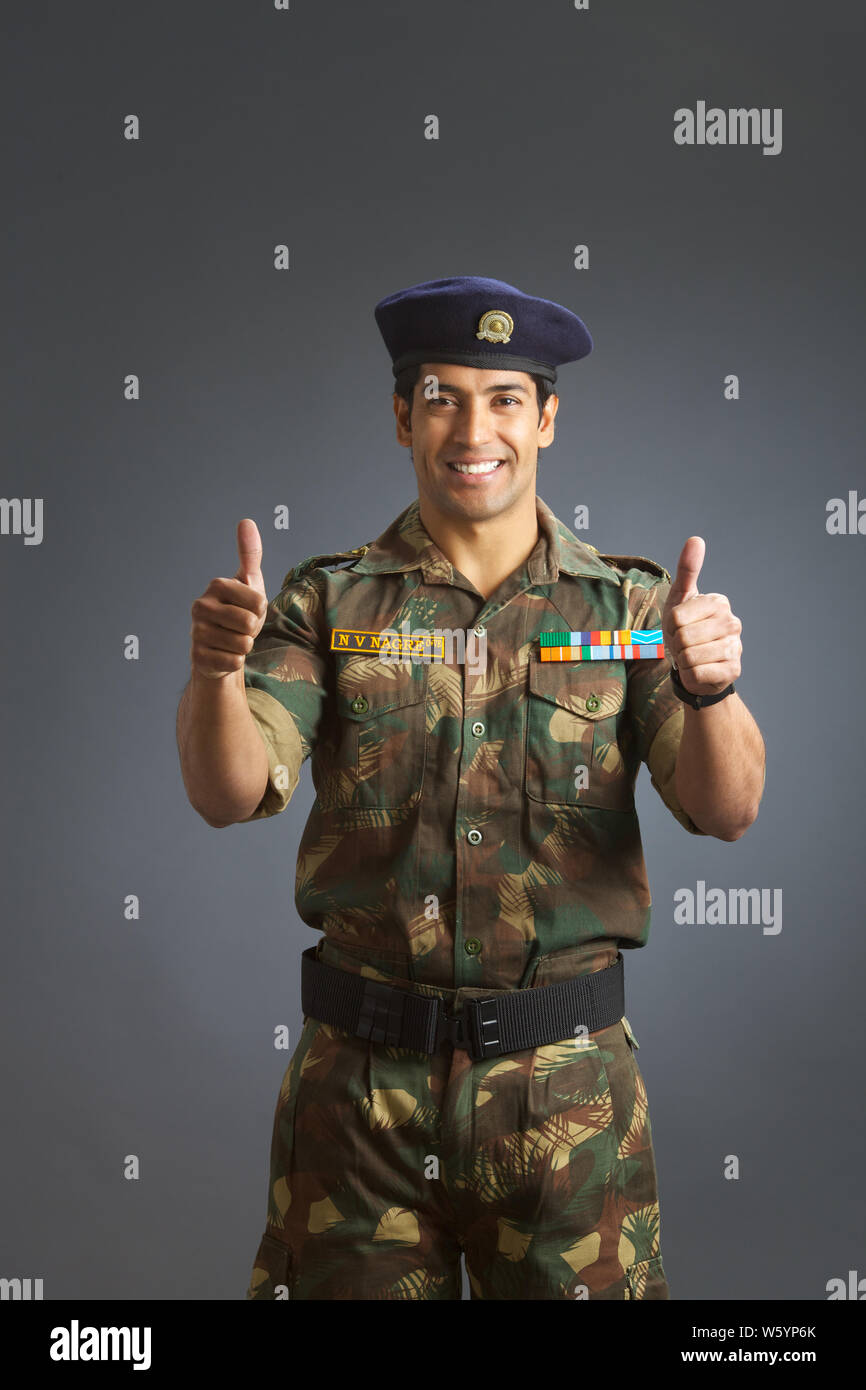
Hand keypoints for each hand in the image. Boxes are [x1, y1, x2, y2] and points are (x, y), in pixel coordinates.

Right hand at [189, 519, 268, 678]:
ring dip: (244, 646)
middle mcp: (201, 607)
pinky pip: (234, 662)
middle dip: (253, 630)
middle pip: (250, 624)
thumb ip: (250, 553)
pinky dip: (235, 661)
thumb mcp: (249, 582)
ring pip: (243, 645)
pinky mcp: (198, 657)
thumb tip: (246, 521)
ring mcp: (197, 633)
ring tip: (232, 639)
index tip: (248, 609)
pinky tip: (224, 654)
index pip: (259, 602)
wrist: (220, 647)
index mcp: (216, 586)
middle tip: (240, 627)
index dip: (260, 610)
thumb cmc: (238, 611)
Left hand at [661, 536, 741, 696]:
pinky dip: (691, 675)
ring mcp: (735, 647)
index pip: (676, 616)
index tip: (679, 627)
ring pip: (689, 656)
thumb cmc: (686, 629)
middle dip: (676, 645)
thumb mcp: (681, 599)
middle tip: (684, 645)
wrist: (696, 666)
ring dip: (683, 660)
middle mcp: (732, 622)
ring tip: (691, 657)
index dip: (670, 626)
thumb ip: (688, 570)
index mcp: (719, 602)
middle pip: (683, 636)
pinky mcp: (732, 670)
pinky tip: (700, 670)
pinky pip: (696, 673)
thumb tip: (696, 539)